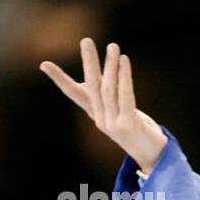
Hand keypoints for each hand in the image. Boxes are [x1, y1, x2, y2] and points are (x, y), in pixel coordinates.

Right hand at [40, 39, 168, 174]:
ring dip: (110, 65)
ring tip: (113, 46)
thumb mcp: (121, 113)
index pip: (74, 94)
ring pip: (109, 89)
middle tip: (86, 40)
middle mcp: (101, 119)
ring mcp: (113, 123)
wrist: (155, 158)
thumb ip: (109, 97)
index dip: (60, 79)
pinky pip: (125, 96)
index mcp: (96, 115)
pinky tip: (124, 61)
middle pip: (92, 86)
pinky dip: (124, 77)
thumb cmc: (140, 132)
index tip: (43, 64)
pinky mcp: (128, 124)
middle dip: (89, 63)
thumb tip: (93, 79)